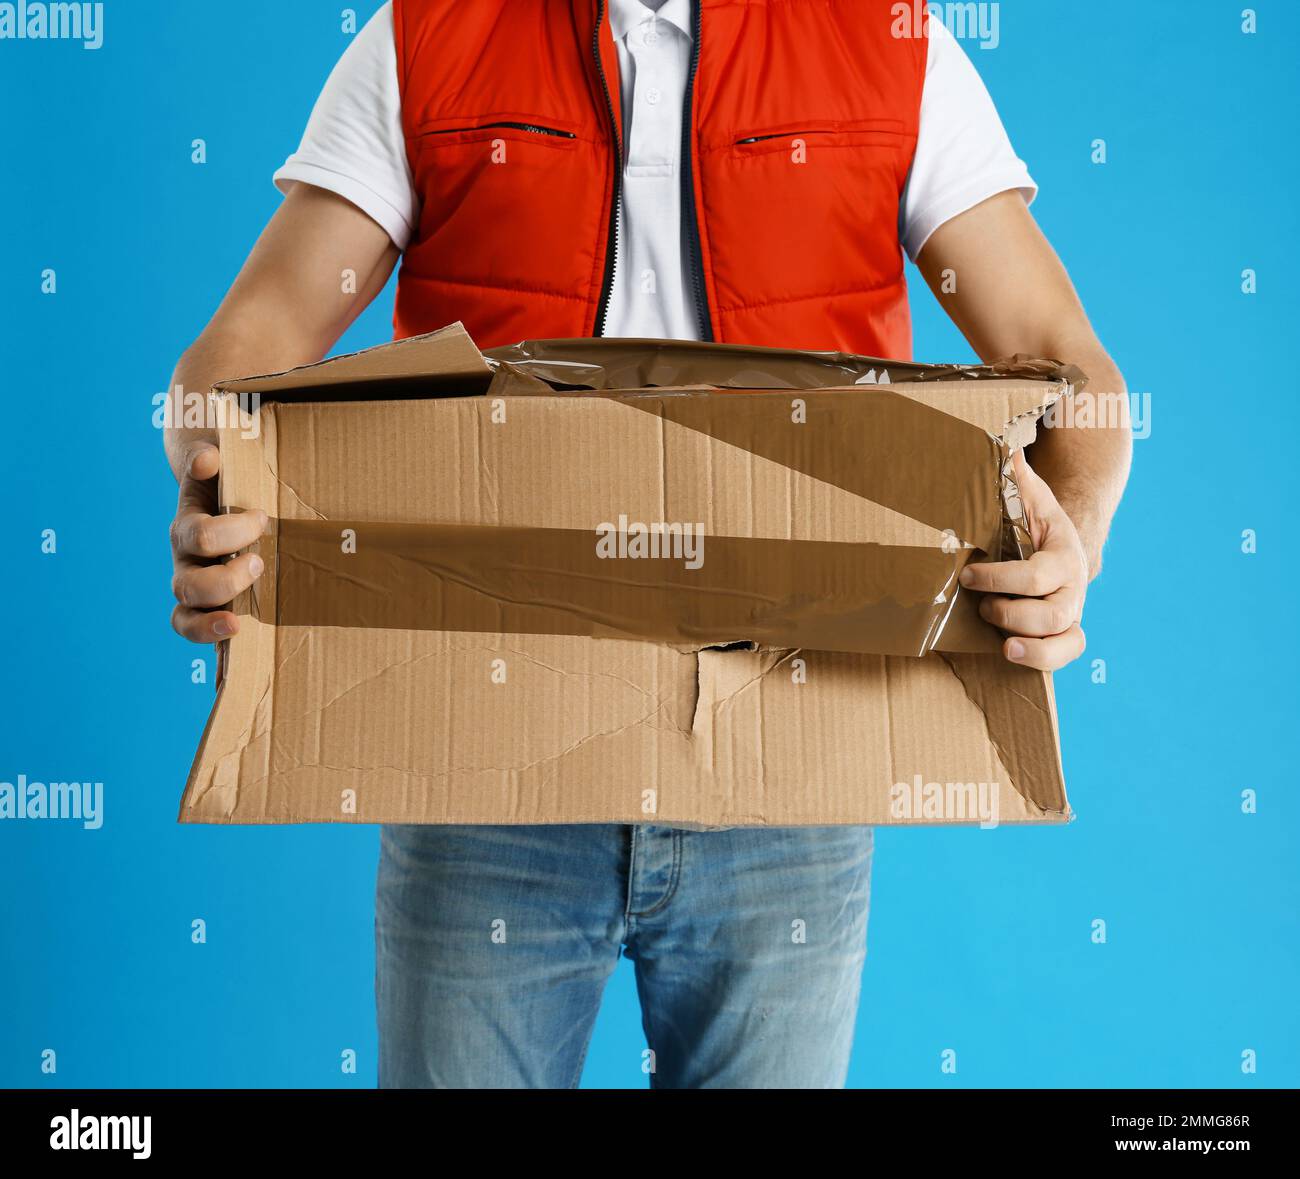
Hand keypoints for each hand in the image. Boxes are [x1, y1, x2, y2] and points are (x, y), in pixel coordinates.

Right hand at [169, 442, 266, 642]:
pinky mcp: (212, 607)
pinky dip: (212, 645)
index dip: (230, 533)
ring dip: (212, 622)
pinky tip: (231, 655)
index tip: (261, 517)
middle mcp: (187, 563)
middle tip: (260, 563)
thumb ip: (208, 460)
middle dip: (226, 580)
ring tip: (238, 622)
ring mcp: (197, 589)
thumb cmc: (226, 482)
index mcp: (188, 528)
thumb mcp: (217, 465)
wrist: (221, 492)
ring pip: (186, 617)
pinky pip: (201, 633)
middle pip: (189, 586)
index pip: (198, 537)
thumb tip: (207, 459)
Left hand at [958, 449, 1088, 670]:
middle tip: (983, 605)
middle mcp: (1073, 587)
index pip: (1038, 575)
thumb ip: (1017, 480)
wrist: (1064, 543)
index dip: (1000, 579)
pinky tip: (1012, 654)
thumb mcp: (1029, 499)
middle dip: (1011, 613)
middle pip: (1052, 614)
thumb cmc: (1036, 523)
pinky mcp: (1064, 632)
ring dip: (1027, 642)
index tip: (967, 575)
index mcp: (1063, 555)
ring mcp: (1072, 612)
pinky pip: (1066, 653)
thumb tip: (1004, 450)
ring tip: (1001, 640)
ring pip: (1063, 638)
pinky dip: (1042, 660)